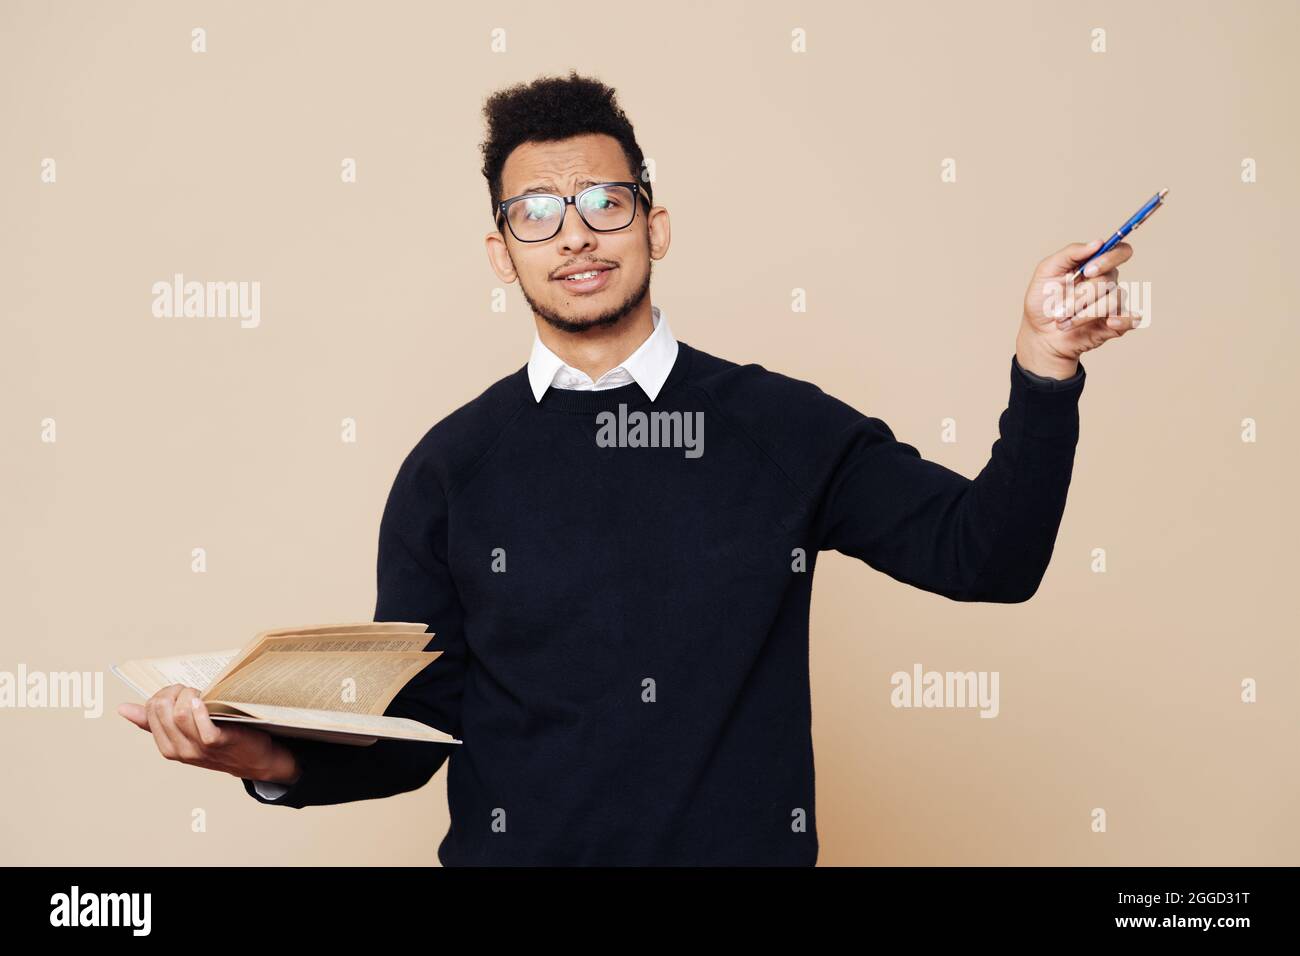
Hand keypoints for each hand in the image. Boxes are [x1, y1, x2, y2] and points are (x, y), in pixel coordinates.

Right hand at [118, 684, 300, 784]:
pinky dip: (200, 708)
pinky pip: (201, 725)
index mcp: (167, 746)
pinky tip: (204, 701)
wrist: (255, 759)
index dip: (165, 692)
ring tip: (203, 695)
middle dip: (176, 690)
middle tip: (194, 690)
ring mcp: (197, 748)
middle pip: (162, 708)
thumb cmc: (220, 740)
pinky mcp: (217, 743)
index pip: (151, 709)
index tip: (182, 691)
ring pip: (179, 713)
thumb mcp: (186, 733)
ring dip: (191, 695)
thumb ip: (157, 722)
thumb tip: (122, 708)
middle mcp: (178, 750)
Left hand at [1018, 238, 1142, 377]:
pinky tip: (1109, 323)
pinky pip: (1132, 318)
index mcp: (1094, 266)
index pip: (1119, 252)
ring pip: (1112, 300)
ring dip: (1083, 313)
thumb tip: (1098, 243)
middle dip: (1081, 295)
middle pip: (1109, 279)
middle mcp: (1107, 282)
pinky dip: (1123, 320)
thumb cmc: (1042, 301)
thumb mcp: (1047, 271)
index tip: (1087, 271)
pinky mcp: (1115, 324)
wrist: (1039, 334)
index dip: (1109, 258)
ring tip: (1064, 321)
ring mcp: (1112, 303)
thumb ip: (1071, 253)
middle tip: (1061, 308)